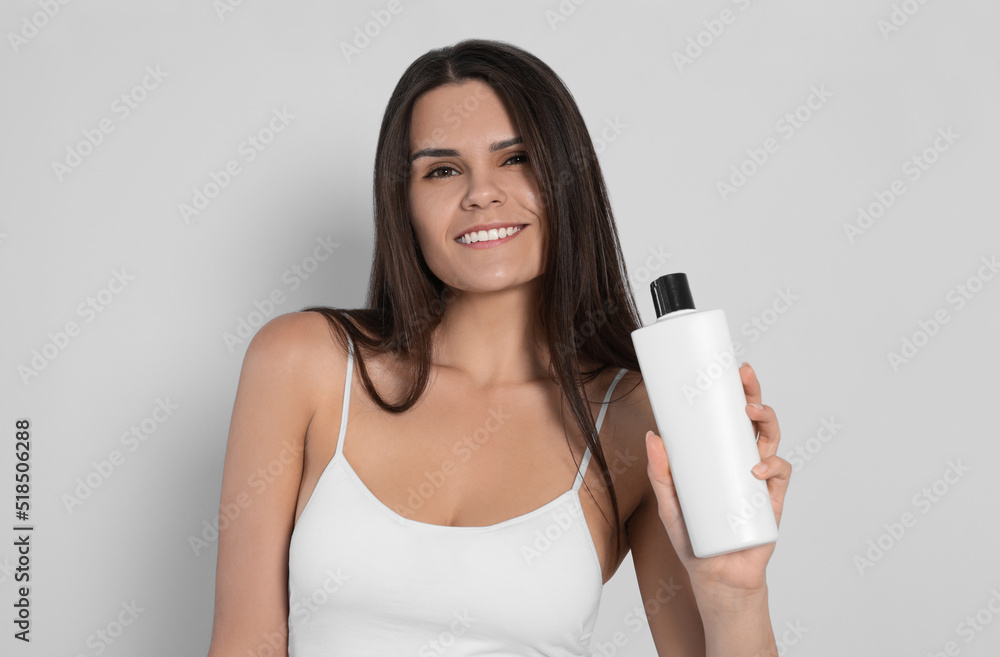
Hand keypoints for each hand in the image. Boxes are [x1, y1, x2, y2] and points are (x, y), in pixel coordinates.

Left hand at [643, 362, 790, 596]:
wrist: (715, 577)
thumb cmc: (694, 538)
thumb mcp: (669, 503)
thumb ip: (660, 473)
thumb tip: (652, 437)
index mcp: (720, 457)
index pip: (729, 419)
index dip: (734, 393)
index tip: (731, 370)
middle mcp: (742, 463)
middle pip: (754, 421)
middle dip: (753, 394)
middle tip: (744, 379)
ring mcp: (760, 481)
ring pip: (771, 440)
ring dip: (766, 421)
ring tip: (750, 413)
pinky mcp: (772, 502)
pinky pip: (780, 476)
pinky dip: (772, 467)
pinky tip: (755, 470)